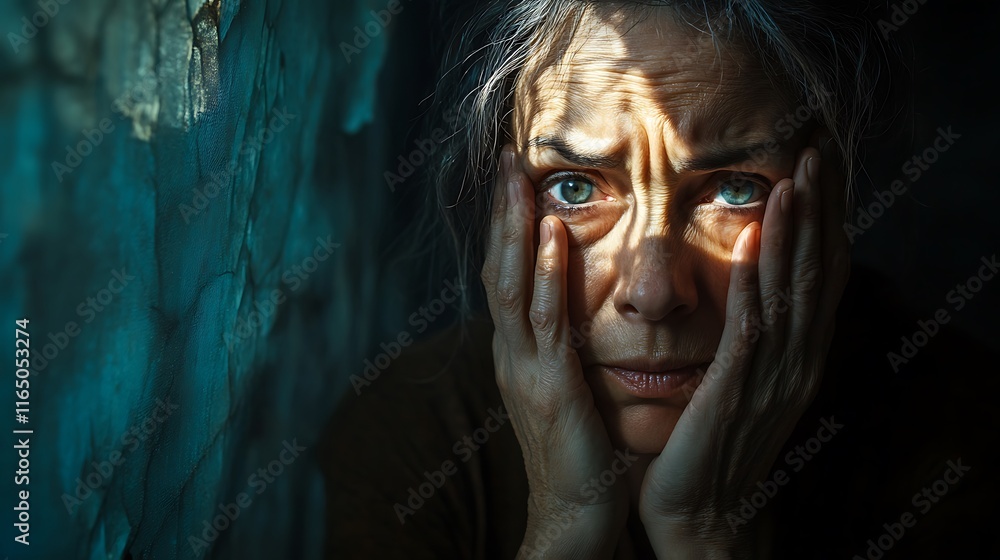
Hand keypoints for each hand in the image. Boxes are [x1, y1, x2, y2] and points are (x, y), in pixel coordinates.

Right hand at [482, 144, 627, 558]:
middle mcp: (511, 351)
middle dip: (501, 211)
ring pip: (510, 283)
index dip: (506, 226)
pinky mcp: (547, 384)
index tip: (516, 179)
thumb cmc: (580, 452)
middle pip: (497, 267)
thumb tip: (579, 308)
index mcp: (518, 351)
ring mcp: (523, 366)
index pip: (506, 275)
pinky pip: (543, 320)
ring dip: (513, 227)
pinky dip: (544, 274)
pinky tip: (551, 235)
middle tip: (506, 158)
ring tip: (517, 177)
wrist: (573, 514)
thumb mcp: (567, 388)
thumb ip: (566, 347)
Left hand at [638, 133, 849, 556]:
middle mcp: (795, 360)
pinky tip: (751, 243)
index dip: (824, 218)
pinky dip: (754, 284)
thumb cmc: (714, 444)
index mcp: (796, 354)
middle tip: (819, 152)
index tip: (820, 167)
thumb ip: (753, 334)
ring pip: (789, 293)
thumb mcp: (742, 380)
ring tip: (793, 179)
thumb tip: (753, 285)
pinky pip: (749, 330)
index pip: (820, 273)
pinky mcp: (735, 392)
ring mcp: (771, 377)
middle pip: (817, 272)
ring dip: (791, 234)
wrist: (702, 514)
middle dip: (819, 211)